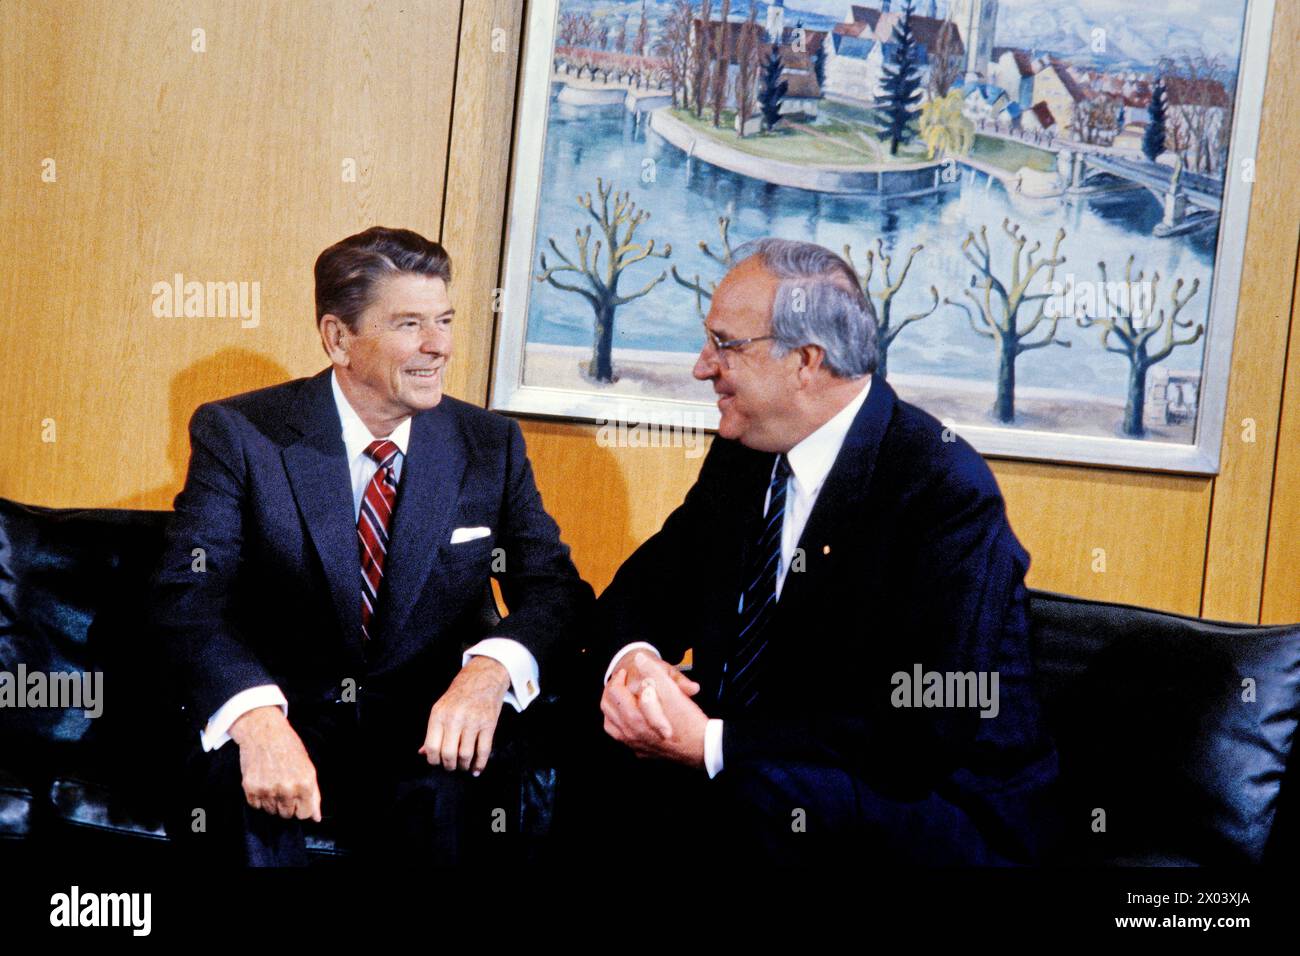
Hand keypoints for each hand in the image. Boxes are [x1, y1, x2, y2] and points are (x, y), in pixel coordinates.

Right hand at [229, 705, 321, 821]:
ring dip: (273, 801)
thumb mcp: (308, 767)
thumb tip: (316, 818)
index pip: (305, 814)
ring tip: (274, 782)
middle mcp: (287, 789)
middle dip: (287, 805)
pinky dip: (259, 798)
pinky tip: (263, 782)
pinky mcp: (251, 789)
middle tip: (285, 787)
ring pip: (271, 811)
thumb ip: (314, 795)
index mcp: (304, 783)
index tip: (299, 800)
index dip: (302, 808)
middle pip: (287, 815)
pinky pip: (256, 805)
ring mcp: (268, 790)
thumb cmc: (288, 747)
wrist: (264, 732)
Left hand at [418, 656, 510, 775]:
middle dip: (449, 766)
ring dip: (464, 766)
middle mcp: (455, 718)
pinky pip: (484, 750)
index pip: (431, 747)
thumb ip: (432, 732)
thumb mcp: (440, 708)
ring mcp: (473, 721)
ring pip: (466, 755)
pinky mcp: (489, 724)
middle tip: (451, 767)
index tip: (438, 762)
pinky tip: (476, 769)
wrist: (483, 677)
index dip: (433, 760)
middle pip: (448, 754)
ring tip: (463, 766)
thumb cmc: (460, 695)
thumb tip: (423, 753)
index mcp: (439, 714)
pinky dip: (480, 764)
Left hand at [601, 653, 708, 767]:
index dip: (618, 679)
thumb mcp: (673, 690)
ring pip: (611, 724)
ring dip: (611, 708)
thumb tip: (639, 658)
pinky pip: (620, 738)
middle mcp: (632, 734)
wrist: (704, 747)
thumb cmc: (689, 719)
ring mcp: (635, 745)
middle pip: (608, 709)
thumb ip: (654, 673)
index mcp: (637, 718)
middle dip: (611, 691)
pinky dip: (617, 725)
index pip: (616, 693)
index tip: (624, 672)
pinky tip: (626, 718)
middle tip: (619, 681)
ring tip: (619, 697)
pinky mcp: (641, 752)